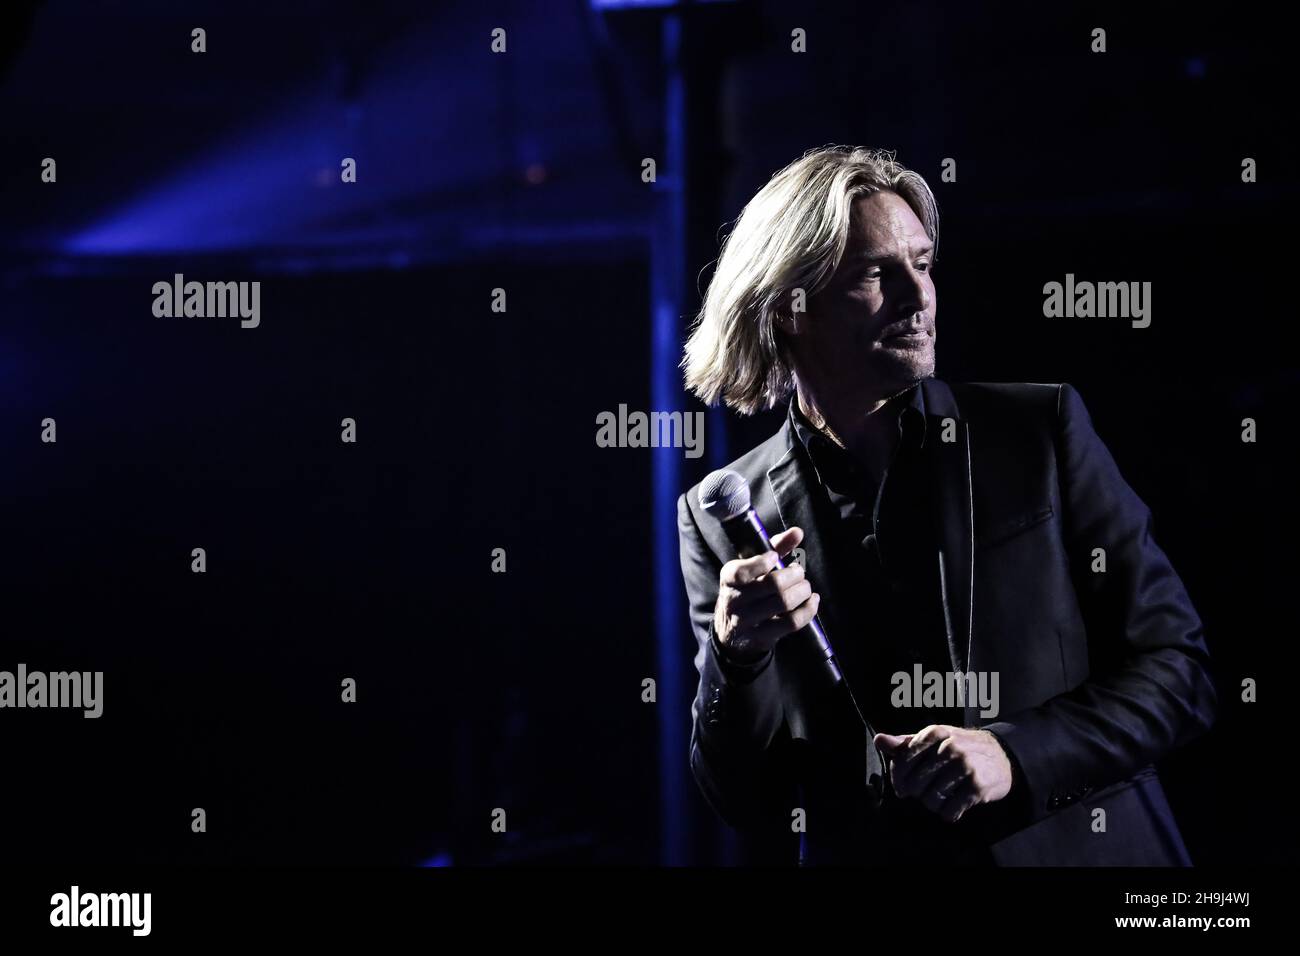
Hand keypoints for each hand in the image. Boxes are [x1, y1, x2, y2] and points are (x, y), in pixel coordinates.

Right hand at [713, 527, 818, 664]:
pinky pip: (792, 623)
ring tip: (805, 587)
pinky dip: (808, 610)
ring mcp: (747, 621)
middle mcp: (734, 600)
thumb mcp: (753, 568)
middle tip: (799, 572)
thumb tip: (798, 532)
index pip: (742, 571)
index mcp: (729, 579)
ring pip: (784, 603)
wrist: (731, 634)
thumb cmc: (747, 591)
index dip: (763, 562)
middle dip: (794, 575)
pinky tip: (812, 601)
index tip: (775, 557)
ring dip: (803, 591)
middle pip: (773, 585)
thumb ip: (775, 547)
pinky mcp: (762, 637)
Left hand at [873, 725, 1013, 822]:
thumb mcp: (933, 740)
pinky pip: (950, 811)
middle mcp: (949, 747)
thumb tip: (879, 740)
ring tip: (940, 797)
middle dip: (916, 793)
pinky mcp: (977, 787)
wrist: (1001, 756)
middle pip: (914, 783)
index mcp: (934, 733)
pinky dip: (948, 813)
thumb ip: (905, 743)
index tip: (902, 786)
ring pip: (931, 799)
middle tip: (924, 792)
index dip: (898, 778)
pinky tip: (953, 805)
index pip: (902, 761)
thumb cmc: (959, 747)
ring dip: (933, 804)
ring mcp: (964, 767)